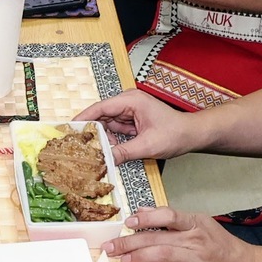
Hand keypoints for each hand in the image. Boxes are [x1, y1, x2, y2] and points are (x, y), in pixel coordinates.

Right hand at [76, 89, 198, 162]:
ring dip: (101, 139)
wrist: (192, 135)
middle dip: (91, 131)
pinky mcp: (132, 122)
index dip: (83, 118)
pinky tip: (105, 152)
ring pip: (107, 125)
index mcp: (130, 101)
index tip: (69, 128)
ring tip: (90, 152)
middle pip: (101, 116)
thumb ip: (123, 152)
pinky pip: (115, 131)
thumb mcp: (148, 146)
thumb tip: (104, 160)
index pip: (100, 107)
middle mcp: (128, 103)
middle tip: (77, 146)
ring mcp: (129, 112)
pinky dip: (111, 141)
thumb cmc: (175, 134)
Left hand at [108, 207, 257, 261]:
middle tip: (111, 247)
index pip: (167, 214)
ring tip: (123, 260)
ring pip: (164, 254)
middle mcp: (195, 238)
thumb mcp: (197, 224)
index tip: (127, 222)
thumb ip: (170, 218)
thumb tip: (141, 210)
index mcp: (194, 222)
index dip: (146, 217)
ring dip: (140, 257)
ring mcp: (198, 257)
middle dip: (131, 242)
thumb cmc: (217, 244)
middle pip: (158, 237)